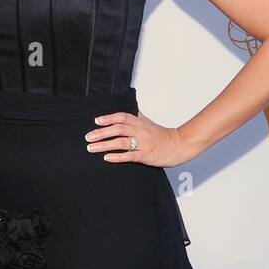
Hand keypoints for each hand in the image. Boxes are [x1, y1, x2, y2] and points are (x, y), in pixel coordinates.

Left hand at [86, 110, 201, 167]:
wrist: (180, 145)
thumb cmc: (163, 135)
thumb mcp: (148, 123)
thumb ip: (136, 118)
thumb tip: (125, 111)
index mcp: (140, 123)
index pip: (122, 117)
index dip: (109, 118)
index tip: (96, 121)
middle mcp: (141, 131)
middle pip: (118, 129)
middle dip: (101, 133)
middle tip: (88, 137)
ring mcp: (143, 143)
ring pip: (121, 142)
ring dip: (104, 145)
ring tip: (91, 148)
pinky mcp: (146, 155)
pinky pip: (130, 156)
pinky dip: (117, 157)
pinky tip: (107, 158)